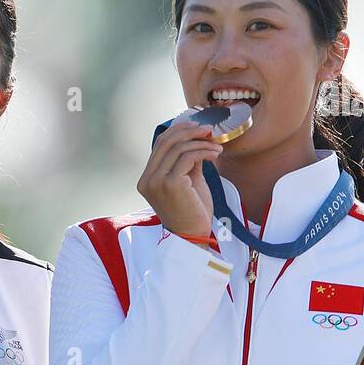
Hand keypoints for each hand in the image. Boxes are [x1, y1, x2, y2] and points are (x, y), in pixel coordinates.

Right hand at [136, 120, 221, 238]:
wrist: (193, 237)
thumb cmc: (192, 212)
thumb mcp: (188, 181)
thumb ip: (187, 161)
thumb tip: (196, 139)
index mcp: (147, 179)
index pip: (160, 145)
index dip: (178, 131)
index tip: (198, 128)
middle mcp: (147, 179)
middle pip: (166, 141)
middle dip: (190, 131)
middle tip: (209, 130)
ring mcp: (156, 181)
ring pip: (178, 147)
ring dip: (201, 143)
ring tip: (216, 148)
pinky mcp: (170, 184)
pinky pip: (188, 157)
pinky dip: (204, 151)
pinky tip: (215, 155)